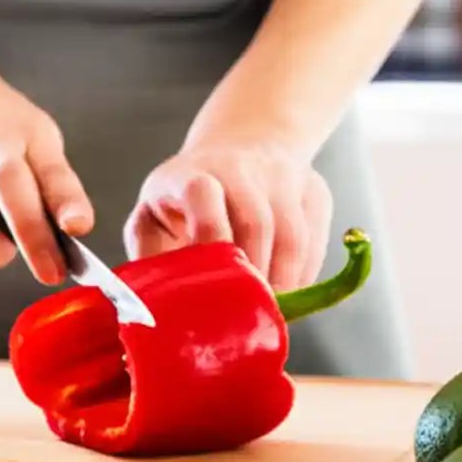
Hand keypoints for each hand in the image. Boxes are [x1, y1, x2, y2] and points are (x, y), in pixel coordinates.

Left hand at [123, 141, 332, 291]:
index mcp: (192, 174)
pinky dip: (304, 275)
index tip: (214, 279)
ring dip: (283, 282)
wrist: (241, 146)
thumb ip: (147, 253)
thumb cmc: (185, 199)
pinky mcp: (314, 190)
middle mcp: (241, 168)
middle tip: (245, 314)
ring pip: (293, 236)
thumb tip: (145, 300)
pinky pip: (315, 240)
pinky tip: (287, 294)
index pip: (204, 194)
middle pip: (257, 223)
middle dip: (253, 275)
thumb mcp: (153, 215)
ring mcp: (283, 176)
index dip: (211, 236)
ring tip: (269, 312)